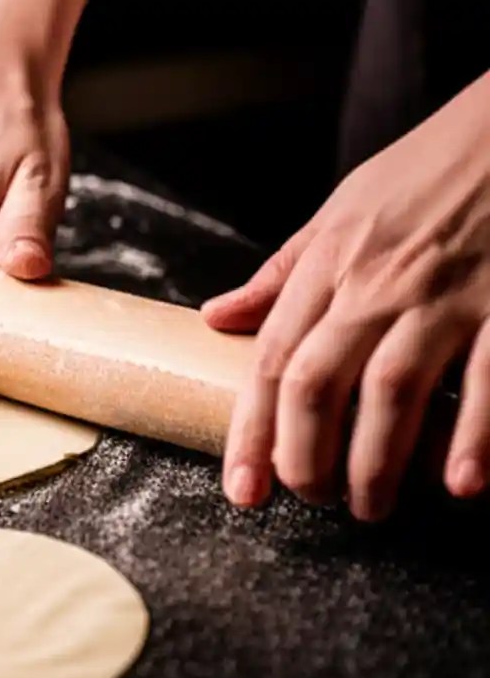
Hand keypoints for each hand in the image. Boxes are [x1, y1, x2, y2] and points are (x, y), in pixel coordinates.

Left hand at [203, 71, 489, 520]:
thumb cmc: (429, 169)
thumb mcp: (341, 209)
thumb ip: (281, 273)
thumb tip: (214, 317)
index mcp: (329, 263)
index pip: (270, 361)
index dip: (250, 433)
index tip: (242, 489)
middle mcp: (375, 282)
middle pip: (316, 384)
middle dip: (305, 458)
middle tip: (312, 501)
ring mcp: (445, 292)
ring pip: (391, 391)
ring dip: (376, 464)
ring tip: (371, 508)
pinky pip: (488, 377)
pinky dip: (475, 434)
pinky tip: (460, 485)